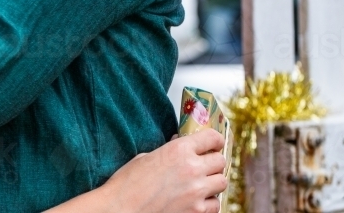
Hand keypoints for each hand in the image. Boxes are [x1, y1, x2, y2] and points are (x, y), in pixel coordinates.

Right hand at [99, 129, 227, 212]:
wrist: (121, 208)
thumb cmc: (127, 183)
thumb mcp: (146, 157)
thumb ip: (169, 151)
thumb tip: (181, 146)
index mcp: (178, 150)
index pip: (212, 138)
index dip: (214, 140)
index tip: (213, 144)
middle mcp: (192, 168)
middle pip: (220, 161)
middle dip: (213, 162)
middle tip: (204, 165)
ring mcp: (196, 191)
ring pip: (222, 182)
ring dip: (213, 182)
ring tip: (201, 183)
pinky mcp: (197, 211)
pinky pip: (216, 204)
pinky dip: (209, 202)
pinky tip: (196, 200)